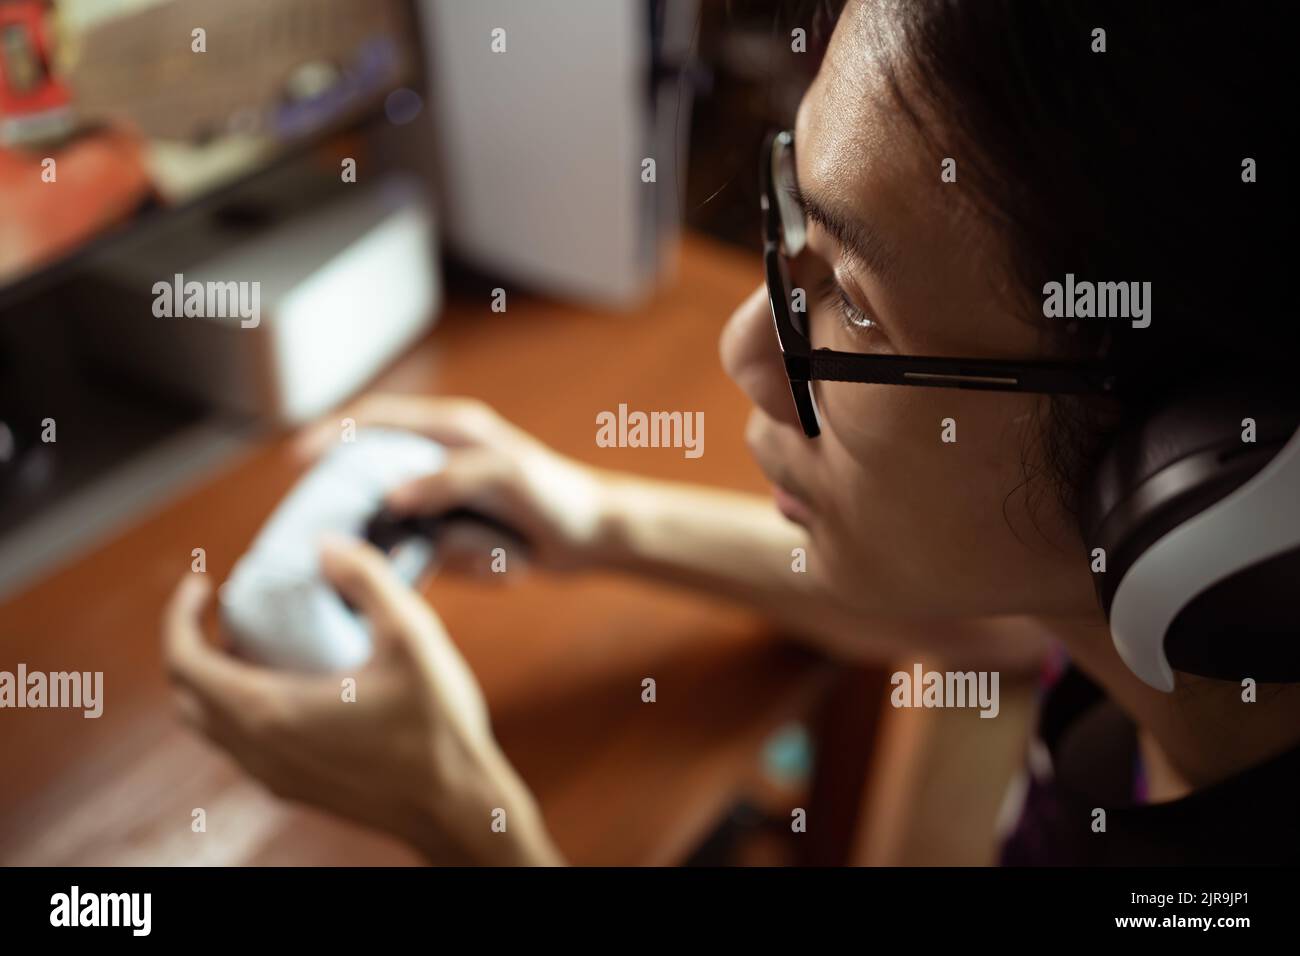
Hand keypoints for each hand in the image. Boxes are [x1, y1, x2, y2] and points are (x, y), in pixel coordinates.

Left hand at [163, 535, 561, 864]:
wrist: (456, 806)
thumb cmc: (435, 725)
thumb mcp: (410, 635)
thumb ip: (366, 578)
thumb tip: (324, 544)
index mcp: (268, 711)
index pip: (183, 661)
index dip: (180, 615)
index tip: (203, 583)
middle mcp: (257, 749)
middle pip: (187, 694)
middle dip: (193, 643)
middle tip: (226, 608)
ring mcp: (273, 775)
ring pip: (211, 724)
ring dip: (217, 677)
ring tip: (258, 639)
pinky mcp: (295, 787)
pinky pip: (241, 743)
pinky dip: (241, 706)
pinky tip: (292, 682)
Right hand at [296, 395, 613, 574]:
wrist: (595, 535)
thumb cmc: (557, 496)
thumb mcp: (506, 479)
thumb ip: (448, 480)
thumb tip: (391, 497)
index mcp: (450, 429)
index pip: (376, 419)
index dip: (332, 434)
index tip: (296, 462)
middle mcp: (441, 457)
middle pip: (373, 472)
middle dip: (364, 505)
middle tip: (343, 532)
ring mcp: (445, 496)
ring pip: (401, 520)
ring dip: (426, 544)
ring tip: (466, 553)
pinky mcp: (455, 529)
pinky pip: (429, 548)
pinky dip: (452, 562)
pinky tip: (491, 564)